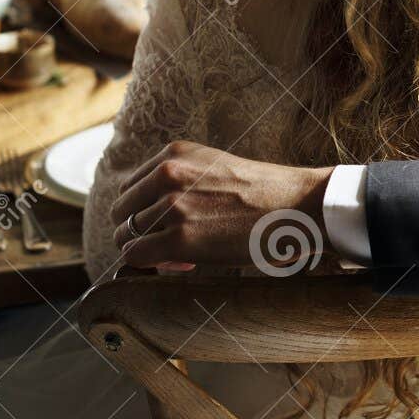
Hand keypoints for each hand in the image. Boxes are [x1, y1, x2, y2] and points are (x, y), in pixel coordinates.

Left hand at [109, 141, 333, 272]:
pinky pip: (135, 255)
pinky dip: (150, 265)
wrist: (297, 206)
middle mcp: (167, 174)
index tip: (166, 223)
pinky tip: (181, 264)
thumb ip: (181, 178)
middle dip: (139, 230)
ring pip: (126, 234)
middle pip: (122, 209)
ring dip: (147, 249)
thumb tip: (150, 213)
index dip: (144, 209)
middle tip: (169, 244)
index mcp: (174, 153)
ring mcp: (171, 206)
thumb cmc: (264, 192)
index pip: (131, 186)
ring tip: (181, 255)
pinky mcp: (179, 238)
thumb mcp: (215, 166)